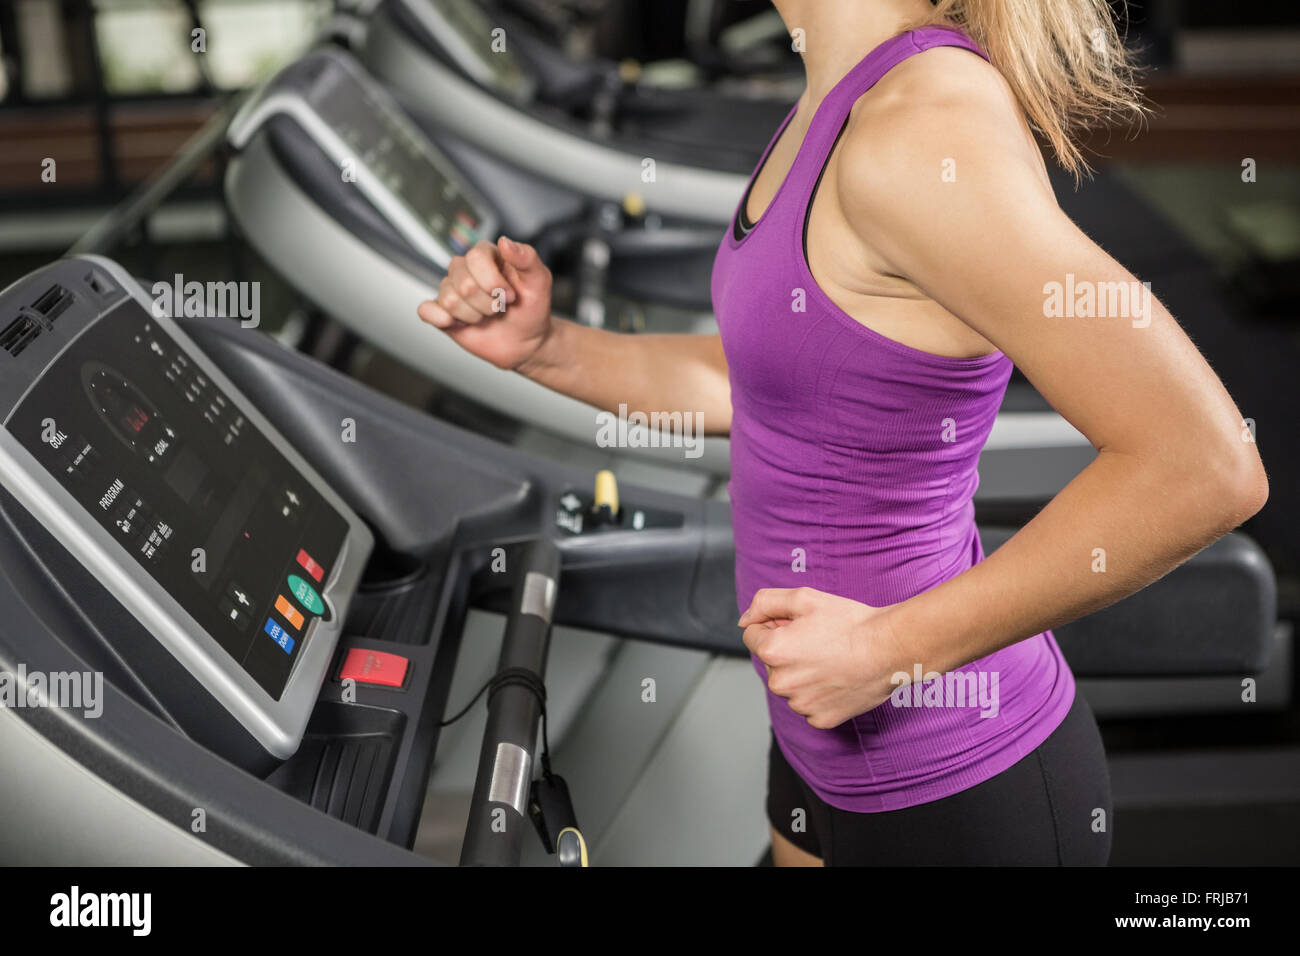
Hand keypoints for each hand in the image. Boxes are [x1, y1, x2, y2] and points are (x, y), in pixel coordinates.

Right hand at [417, 236, 554, 370]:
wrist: (526, 341)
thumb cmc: (531, 308)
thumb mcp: (540, 281)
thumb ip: (527, 258)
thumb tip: (505, 242)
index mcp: (487, 254)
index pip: (476, 258)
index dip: (494, 283)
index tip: (511, 295)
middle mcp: (465, 268)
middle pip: (464, 283)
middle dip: (488, 304)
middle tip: (499, 308)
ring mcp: (452, 289)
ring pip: (449, 300)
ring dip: (474, 316)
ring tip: (486, 315)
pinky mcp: (442, 311)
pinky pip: (426, 310)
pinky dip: (442, 320)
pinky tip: (459, 323)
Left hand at [739, 587, 904, 728]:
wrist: (890, 650)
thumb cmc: (849, 622)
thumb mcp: (804, 598)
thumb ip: (765, 603)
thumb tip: (745, 621)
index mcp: (772, 651)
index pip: (752, 635)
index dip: (773, 625)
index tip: (798, 624)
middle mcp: (780, 683)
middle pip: (772, 662)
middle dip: (787, 650)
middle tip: (819, 640)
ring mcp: (800, 705)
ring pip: (790, 685)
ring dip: (802, 673)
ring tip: (832, 659)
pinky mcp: (820, 719)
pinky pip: (809, 705)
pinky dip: (819, 694)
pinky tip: (838, 678)